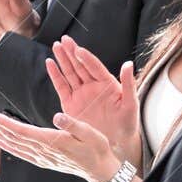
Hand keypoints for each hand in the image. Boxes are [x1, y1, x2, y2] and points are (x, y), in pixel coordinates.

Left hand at [0, 107, 121, 181]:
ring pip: (12, 144)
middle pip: (12, 136)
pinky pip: (17, 152)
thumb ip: (73, 125)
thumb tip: (57, 117)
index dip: (4, 123)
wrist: (101, 170)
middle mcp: (42, 151)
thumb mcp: (92, 133)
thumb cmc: (98, 149)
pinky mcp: (41, 160)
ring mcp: (40, 157)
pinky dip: (4, 144)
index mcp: (52, 142)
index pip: (22, 131)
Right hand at [46, 36, 140, 165]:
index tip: (79, 49)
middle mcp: (93, 86)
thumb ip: (128, 84)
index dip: (87, 58)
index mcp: (108, 84)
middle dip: (71, 52)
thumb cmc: (127, 123)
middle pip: (80, 66)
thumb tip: (128, 64)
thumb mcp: (131, 104)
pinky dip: (55, 75)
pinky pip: (61, 86)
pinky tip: (50, 63)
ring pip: (70, 73)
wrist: (115, 142)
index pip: (95, 67)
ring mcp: (81, 94)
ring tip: (56, 46)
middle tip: (64, 39)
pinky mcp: (70, 103)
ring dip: (62, 59)